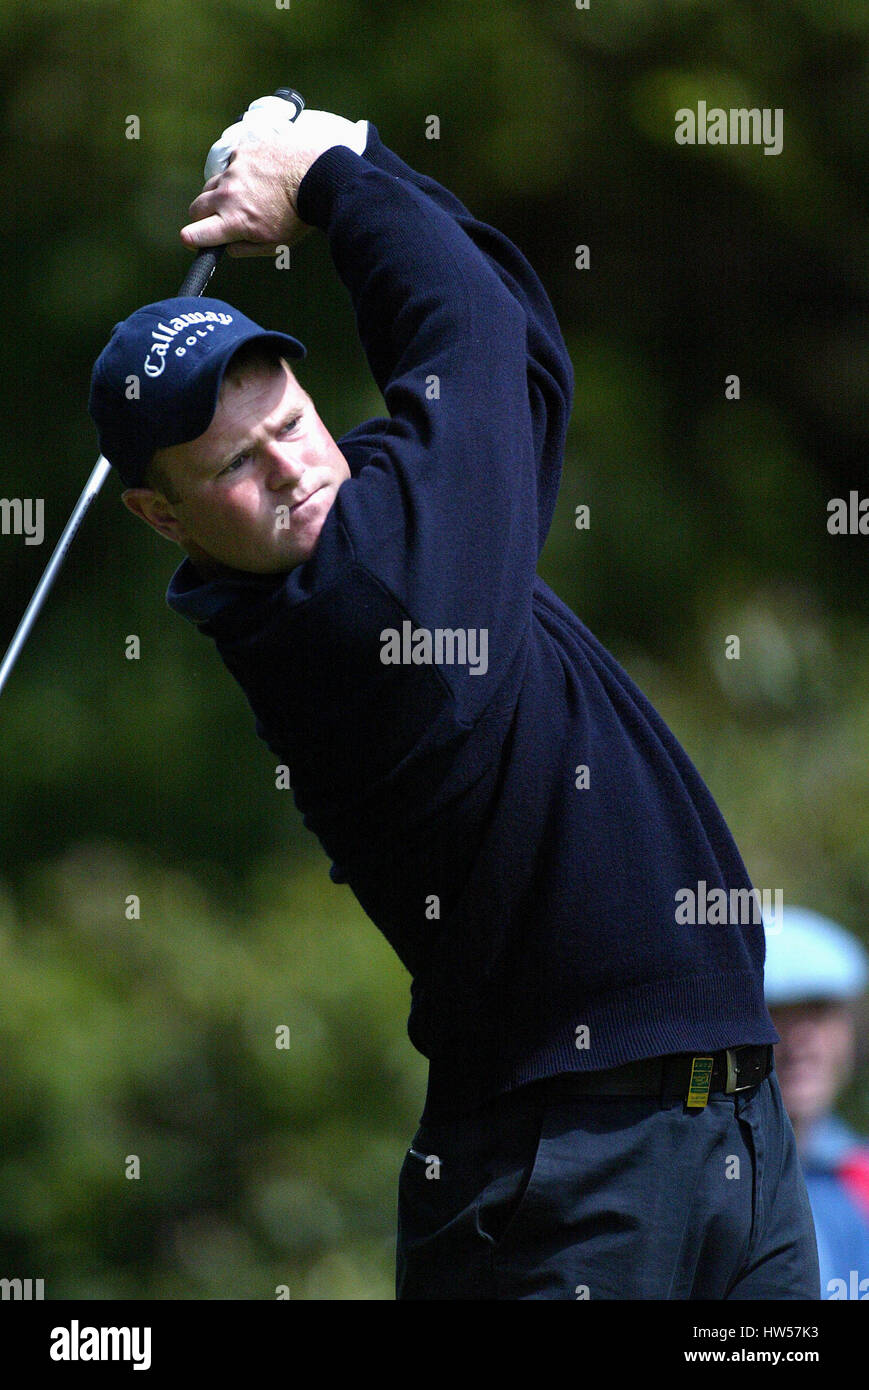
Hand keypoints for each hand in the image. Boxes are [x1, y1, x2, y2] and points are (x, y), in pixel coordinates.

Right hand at [180, 106, 366, 258]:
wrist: (318, 178)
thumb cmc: (298, 216)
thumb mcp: (273, 244)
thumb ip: (244, 248)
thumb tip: (225, 246)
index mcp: (234, 221)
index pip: (193, 234)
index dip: (192, 239)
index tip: (194, 240)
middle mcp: (227, 195)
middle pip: (196, 208)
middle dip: (203, 217)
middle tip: (219, 220)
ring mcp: (233, 171)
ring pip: (212, 185)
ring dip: (220, 194)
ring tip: (245, 198)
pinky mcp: (242, 152)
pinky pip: (230, 166)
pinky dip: (238, 174)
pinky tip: (258, 178)